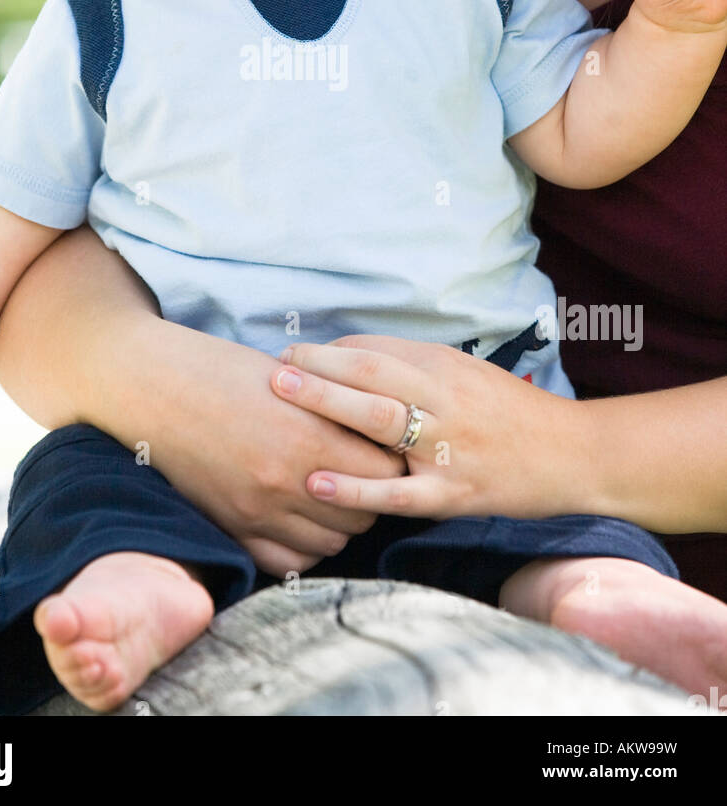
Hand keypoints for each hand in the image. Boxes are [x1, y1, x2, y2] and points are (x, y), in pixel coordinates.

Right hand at [148, 337, 406, 577]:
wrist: (156, 387)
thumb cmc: (223, 370)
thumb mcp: (290, 379)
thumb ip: (334, 409)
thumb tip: (377, 427)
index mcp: (307, 438)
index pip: (383, 472)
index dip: (391, 459)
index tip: (384, 447)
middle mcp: (286, 482)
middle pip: (363, 513)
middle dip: (372, 494)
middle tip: (362, 472)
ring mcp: (258, 511)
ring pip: (331, 542)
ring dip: (340, 522)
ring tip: (333, 494)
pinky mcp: (233, 526)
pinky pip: (289, 560)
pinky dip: (304, 546)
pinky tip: (302, 518)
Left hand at [269, 334, 588, 520]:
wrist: (574, 455)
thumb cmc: (511, 413)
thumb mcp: (466, 375)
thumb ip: (416, 369)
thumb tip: (353, 359)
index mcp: (445, 366)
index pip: (376, 351)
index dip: (329, 352)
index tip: (294, 355)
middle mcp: (445, 399)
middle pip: (371, 374)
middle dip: (317, 367)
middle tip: (272, 365)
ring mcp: (449, 448)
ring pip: (379, 420)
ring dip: (326, 406)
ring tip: (281, 398)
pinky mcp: (454, 494)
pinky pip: (396, 492)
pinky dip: (354, 487)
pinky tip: (316, 481)